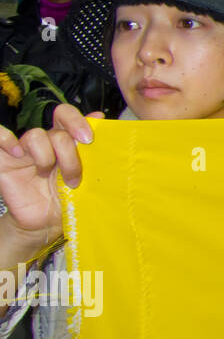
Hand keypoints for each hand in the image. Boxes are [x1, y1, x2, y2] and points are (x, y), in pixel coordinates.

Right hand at [0, 105, 98, 250]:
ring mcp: (23, 151)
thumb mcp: (85, 175)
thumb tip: (99, 115)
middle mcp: (44, 142)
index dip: (76, 121)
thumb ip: (91, 147)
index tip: (88, 139)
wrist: (45, 223)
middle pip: (56, 132)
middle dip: (69, 155)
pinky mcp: (4, 161)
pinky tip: (19, 155)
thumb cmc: (67, 198)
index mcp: (64, 140)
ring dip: (47, 158)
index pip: (65, 114)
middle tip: (74, 178)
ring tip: (47, 176)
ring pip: (35, 135)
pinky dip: (7, 140)